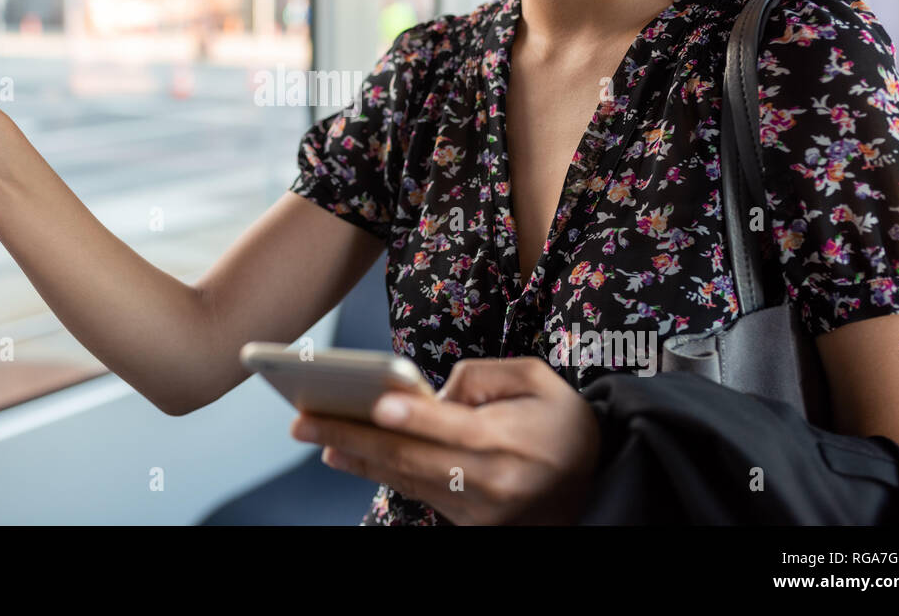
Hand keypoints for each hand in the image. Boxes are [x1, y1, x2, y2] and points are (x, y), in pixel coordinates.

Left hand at [289, 356, 600, 524]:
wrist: (595, 482)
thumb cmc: (562, 420)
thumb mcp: (535, 378)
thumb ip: (480, 375)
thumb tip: (432, 393)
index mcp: (509, 442)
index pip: (451, 428)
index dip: (412, 417)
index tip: (374, 404)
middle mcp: (489, 482)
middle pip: (411, 459)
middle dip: (353, 437)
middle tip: (303, 420)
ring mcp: (478, 510)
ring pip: (407, 480)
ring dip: (357, 458)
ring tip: (317, 436)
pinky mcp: (469, 523)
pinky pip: (418, 491)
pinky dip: (381, 471)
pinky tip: (348, 454)